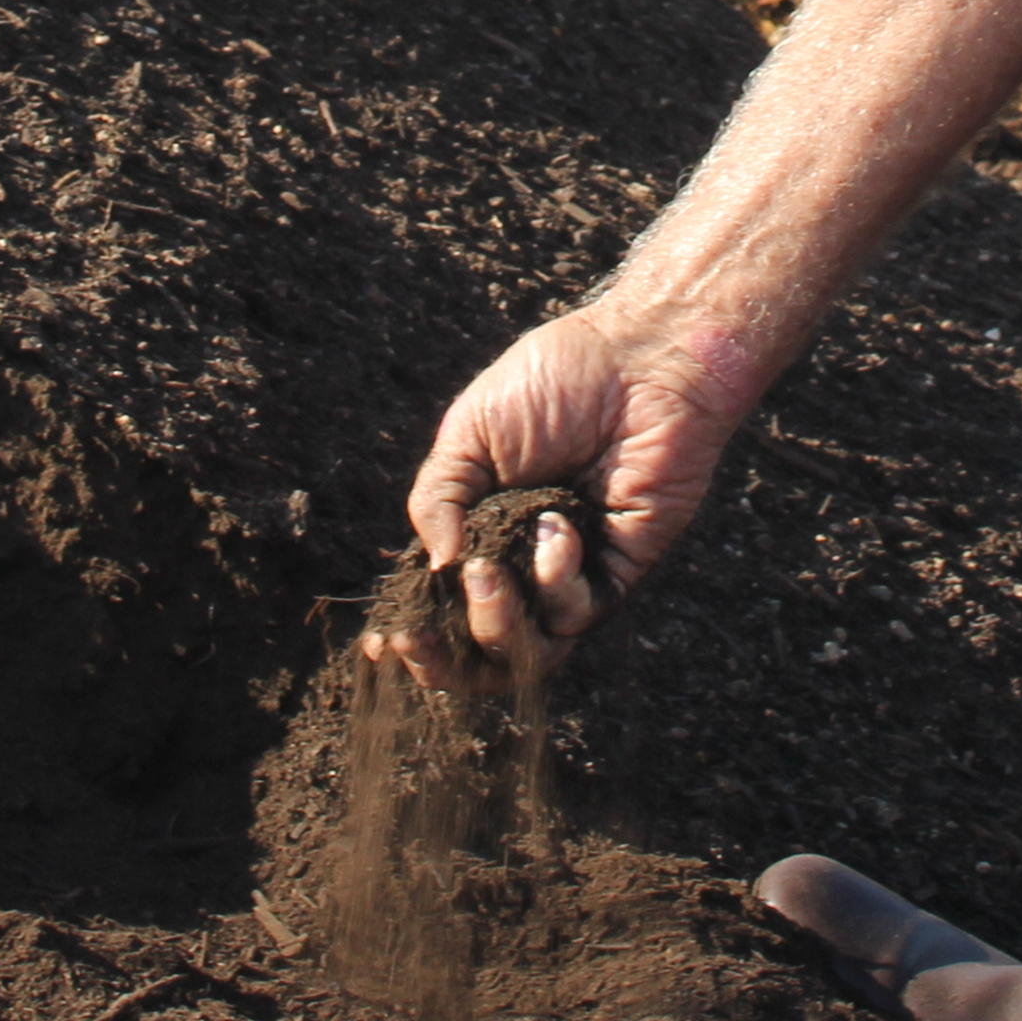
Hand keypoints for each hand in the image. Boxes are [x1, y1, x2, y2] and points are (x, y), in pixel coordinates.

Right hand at [363, 302, 767, 687]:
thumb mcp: (470, 433)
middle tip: (424, 633)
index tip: (384, 644)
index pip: (442, 606)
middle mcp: (523, 562)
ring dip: (498, 623)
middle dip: (447, 656)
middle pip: (482, 648)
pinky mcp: (619, 572)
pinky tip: (558, 529)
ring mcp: (572, 573)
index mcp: (480, 530)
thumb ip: (437, 501)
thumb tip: (434, 572)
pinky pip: (577, 613)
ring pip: (531, 648)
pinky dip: (557, 581)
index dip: (416, 636)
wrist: (636, 364)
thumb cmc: (554, 383)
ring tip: (490, 573)